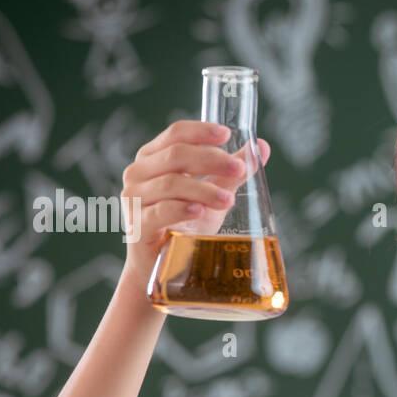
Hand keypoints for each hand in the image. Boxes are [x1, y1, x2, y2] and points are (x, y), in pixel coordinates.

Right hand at [118, 120, 271, 285]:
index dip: (201, 131)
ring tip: (228, 199)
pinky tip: (199, 211)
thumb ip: (231, 173)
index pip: (175, 134)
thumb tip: (261, 148)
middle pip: (176, 155)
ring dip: (204, 189)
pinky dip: (181, 209)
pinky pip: (159, 212)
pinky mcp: (137, 226)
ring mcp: (135, 199)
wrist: (163, 266)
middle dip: (211, 160)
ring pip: (171, 183)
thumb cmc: (186, 226)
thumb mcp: (211, 196)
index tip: (227, 135)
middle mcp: (138, 173)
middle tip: (239, 168)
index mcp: (154, 158)